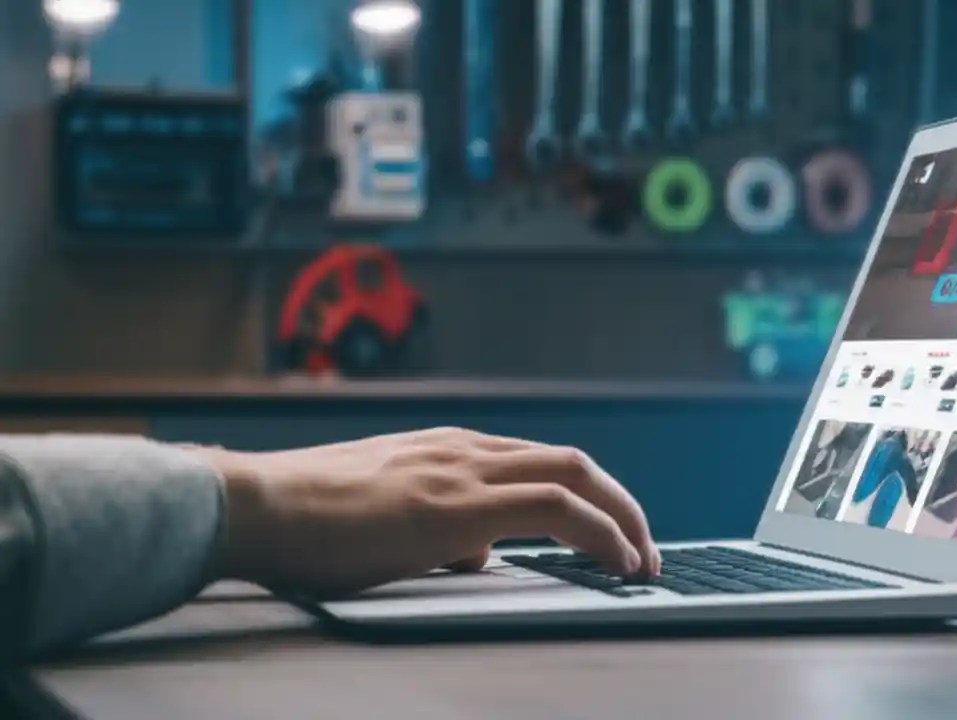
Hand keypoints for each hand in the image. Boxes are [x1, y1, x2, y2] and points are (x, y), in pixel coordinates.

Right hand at [186, 428, 659, 597]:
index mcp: (448, 448)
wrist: (253, 505)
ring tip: (642, 561)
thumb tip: (477, 554)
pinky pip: (554, 507)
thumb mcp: (386, 514)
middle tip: (643, 546)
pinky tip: (616, 562)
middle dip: (621, 502)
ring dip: (621, 518)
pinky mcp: (456, 505)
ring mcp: (462, 471)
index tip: (609, 532)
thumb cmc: (304, 519)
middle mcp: (464, 449)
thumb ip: (439, 525)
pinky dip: (598, 533)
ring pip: (574, 474)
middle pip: (572, 461)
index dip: (587, 496)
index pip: (540, 462)